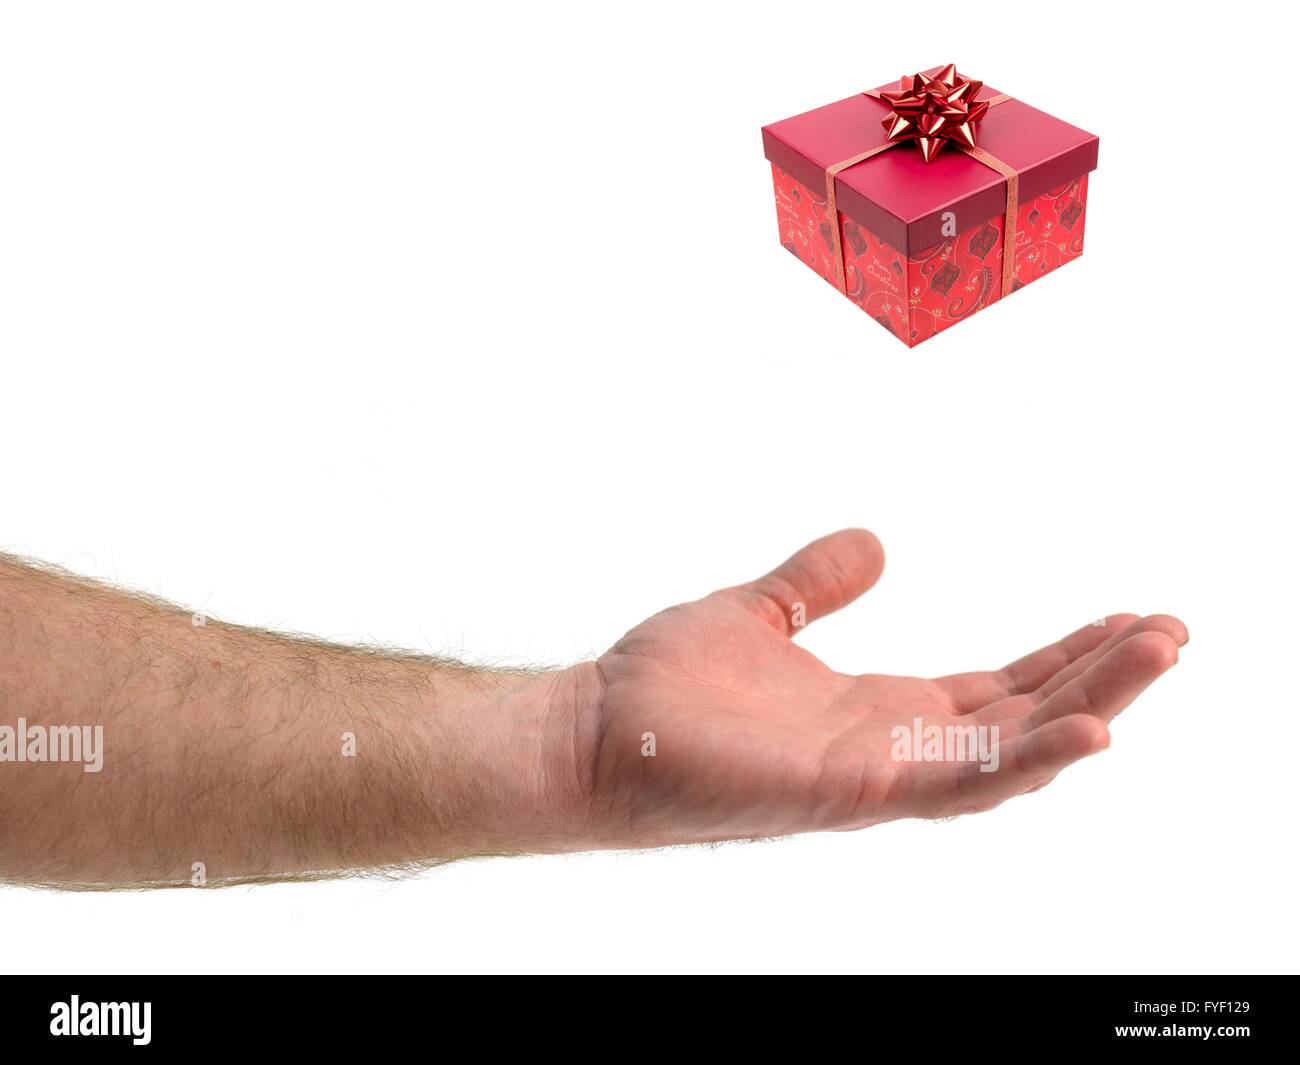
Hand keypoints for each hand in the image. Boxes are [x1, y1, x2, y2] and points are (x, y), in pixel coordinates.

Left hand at [579, 530, 1185, 847]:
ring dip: (1091, 706)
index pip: (995, 689)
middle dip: (1100, 678)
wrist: (591, 732)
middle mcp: (888, 749)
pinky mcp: (846, 793)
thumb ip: (818, 581)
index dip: (1063, 658)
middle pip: (1022, 718)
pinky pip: (955, 786)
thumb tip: (876, 542)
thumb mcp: (761, 611)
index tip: (1123, 617)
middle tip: (1171, 631)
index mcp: (876, 710)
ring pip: (1010, 752)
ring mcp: (873, 777)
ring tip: (1158, 654)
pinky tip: (1088, 730)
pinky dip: (1027, 761)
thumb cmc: (664, 688)